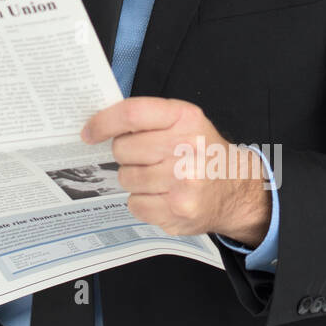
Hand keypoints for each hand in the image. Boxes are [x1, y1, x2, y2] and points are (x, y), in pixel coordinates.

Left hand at [81, 97, 271, 244]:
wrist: (236, 190)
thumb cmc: (201, 152)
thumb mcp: (184, 121)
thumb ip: (147, 118)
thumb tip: (98, 124)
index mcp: (185, 118)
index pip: (131, 114)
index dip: (102, 122)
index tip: (88, 132)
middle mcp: (186, 148)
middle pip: (122, 149)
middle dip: (126, 154)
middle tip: (147, 157)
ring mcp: (182, 182)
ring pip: (126, 178)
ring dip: (135, 179)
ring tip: (159, 177)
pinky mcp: (177, 211)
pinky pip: (134, 204)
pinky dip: (143, 201)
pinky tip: (163, 195)